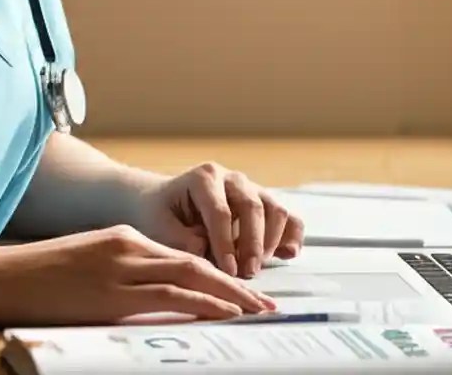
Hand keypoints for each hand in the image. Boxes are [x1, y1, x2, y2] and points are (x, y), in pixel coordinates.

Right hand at [0, 225, 275, 325]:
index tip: (242, 292)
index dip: (217, 274)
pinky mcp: (112, 291)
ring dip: (229, 296)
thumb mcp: (86, 271)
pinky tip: (223, 313)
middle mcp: (128, 247)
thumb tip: (155, 303)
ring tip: (257, 312)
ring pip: (190, 277)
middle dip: (235, 285)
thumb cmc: (35, 280)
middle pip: (196, 263)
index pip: (182, 256)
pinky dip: (202, 303)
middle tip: (265, 304)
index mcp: (122, 239)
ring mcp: (121, 267)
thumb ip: (120, 280)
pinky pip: (169, 296)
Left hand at [131, 163, 304, 278]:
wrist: (165, 203)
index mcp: (205, 177)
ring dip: (270, 242)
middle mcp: (233, 179)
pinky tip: (286, 256)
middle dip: (251, 244)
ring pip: (276, 209)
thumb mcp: (158, 225)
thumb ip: (180, 239)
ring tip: (256, 268)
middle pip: (253, 207)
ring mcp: (253, 189)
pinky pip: (290, 218)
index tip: (228, 271)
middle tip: (246, 274)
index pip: (220, 211)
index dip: (226, 243)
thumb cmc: (160, 215)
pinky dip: (293, 237)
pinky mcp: (266, 205)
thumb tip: (206, 251)